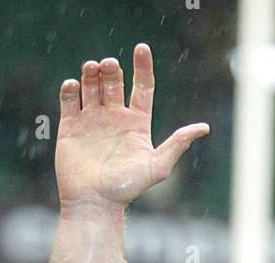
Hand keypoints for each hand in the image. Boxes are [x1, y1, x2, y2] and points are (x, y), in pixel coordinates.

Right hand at [55, 43, 209, 208]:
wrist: (94, 203)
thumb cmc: (127, 188)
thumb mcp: (157, 166)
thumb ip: (178, 144)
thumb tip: (204, 127)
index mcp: (137, 124)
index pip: (142, 87)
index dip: (142, 66)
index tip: (141, 48)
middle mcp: (115, 119)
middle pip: (114, 81)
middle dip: (111, 69)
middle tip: (108, 66)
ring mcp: (92, 121)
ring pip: (91, 85)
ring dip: (91, 73)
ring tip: (91, 69)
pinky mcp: (70, 126)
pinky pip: (69, 99)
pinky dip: (70, 88)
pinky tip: (74, 87)